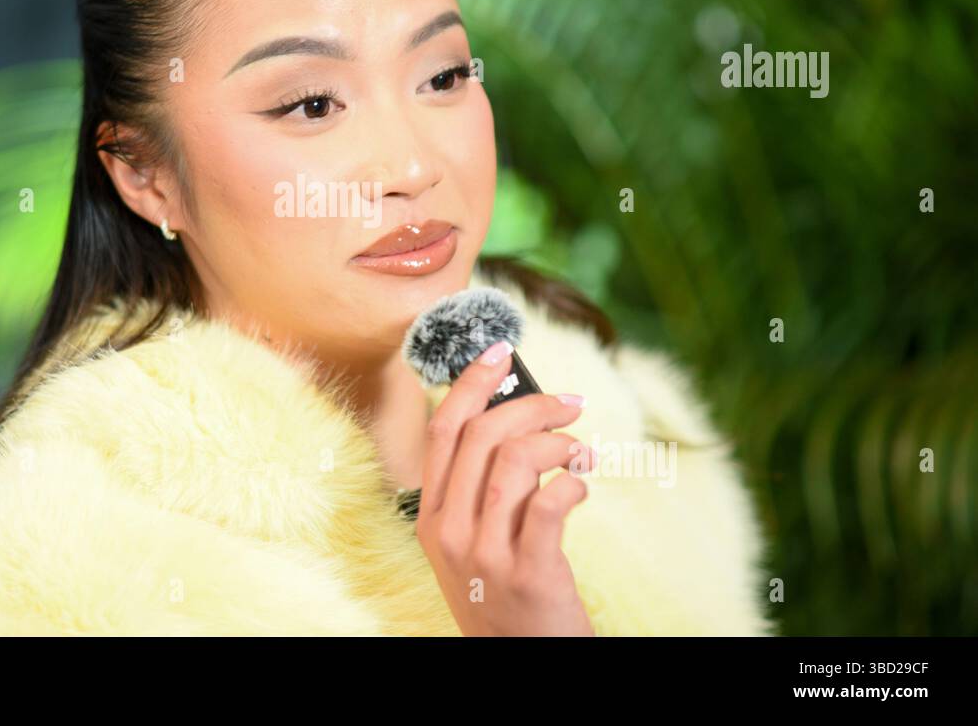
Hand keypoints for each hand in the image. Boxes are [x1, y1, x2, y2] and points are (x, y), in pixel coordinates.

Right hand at [415, 340, 595, 635]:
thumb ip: (481, 489)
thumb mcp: (472, 542)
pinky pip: (549, 504)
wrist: (519, 663)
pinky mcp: (529, 573)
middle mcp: (451, 531)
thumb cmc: (504, 596)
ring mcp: (486, 554)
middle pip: (482, 436)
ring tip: (580, 453)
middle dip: (531, 404)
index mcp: (433, 517)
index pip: (443, 430)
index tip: (499, 351)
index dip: (471, 383)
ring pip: (515, 462)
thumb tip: (514, 420)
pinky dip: (572, 483)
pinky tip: (581, 486)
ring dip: (558, 443)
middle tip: (568, 404)